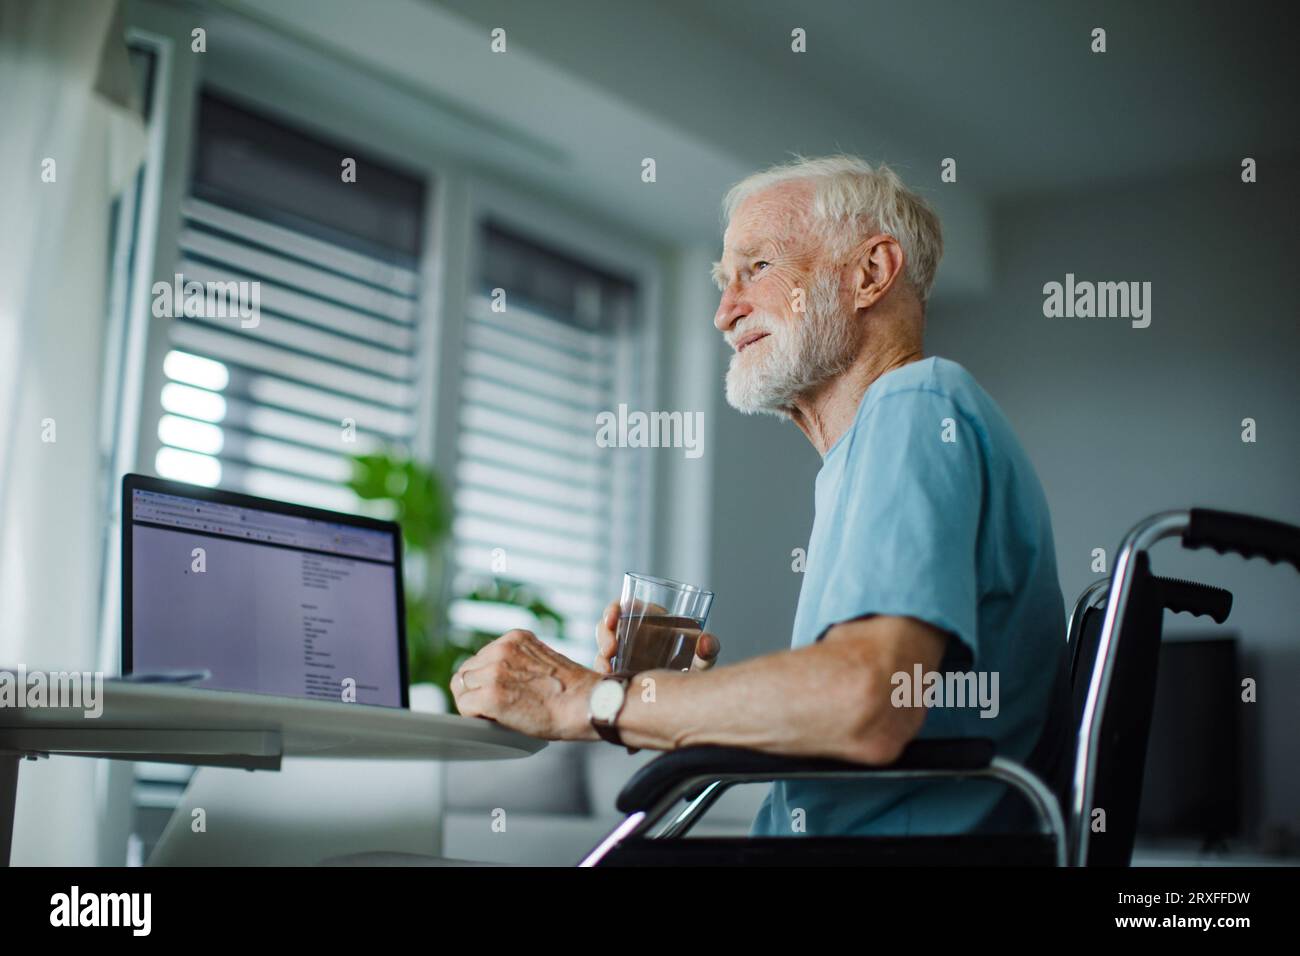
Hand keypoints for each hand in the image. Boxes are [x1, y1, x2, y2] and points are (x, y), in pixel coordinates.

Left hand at [451, 629, 600, 739]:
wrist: (587, 704)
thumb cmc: (572, 692)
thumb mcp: (542, 662)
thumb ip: (518, 663)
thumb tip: (499, 681)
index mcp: (515, 639)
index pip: (480, 657)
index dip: (484, 678)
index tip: (494, 690)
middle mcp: (501, 649)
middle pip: (466, 671)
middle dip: (475, 689)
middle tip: (492, 707)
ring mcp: (494, 671)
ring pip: (462, 688)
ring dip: (473, 702)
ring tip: (496, 714)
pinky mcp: (490, 696)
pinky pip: (464, 706)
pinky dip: (474, 716)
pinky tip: (492, 720)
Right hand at [593, 600, 720, 673]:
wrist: (688, 698)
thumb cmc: (695, 669)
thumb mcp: (703, 659)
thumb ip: (708, 649)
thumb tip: (707, 642)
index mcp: (650, 620)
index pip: (625, 607)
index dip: (614, 609)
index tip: (613, 617)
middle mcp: (632, 635)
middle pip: (607, 626)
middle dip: (604, 634)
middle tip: (611, 650)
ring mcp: (622, 656)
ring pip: (602, 649)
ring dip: (600, 657)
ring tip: (608, 670)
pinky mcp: (618, 675)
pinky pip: (604, 672)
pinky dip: (602, 675)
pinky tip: (609, 682)